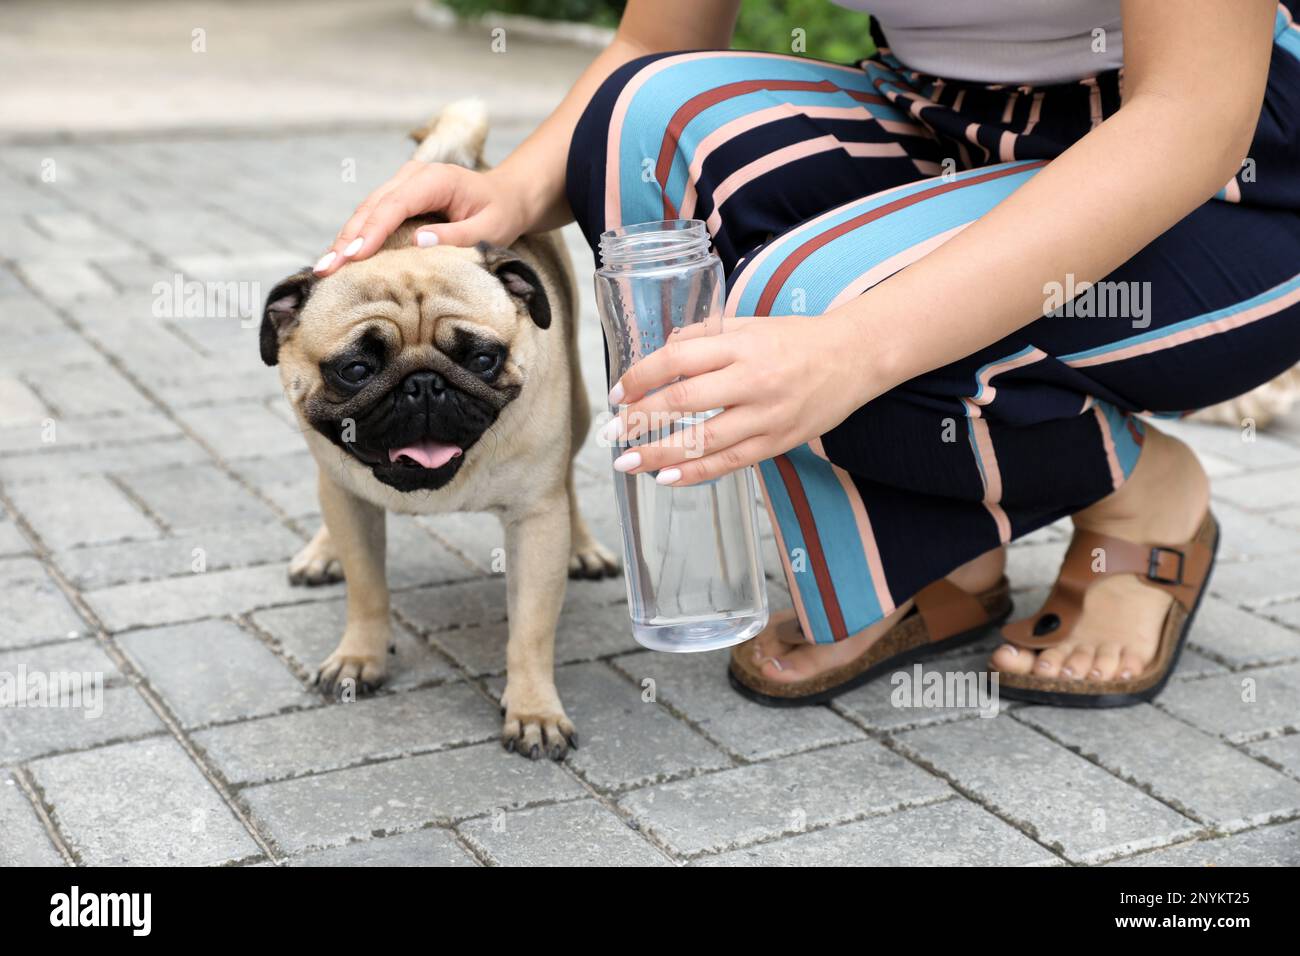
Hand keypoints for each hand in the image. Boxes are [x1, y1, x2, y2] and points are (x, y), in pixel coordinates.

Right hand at [313, 163, 525, 275]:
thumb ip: (457, 236)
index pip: (395, 205)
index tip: (352, 256)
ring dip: (345, 240)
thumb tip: (418, 242)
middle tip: (326, 270)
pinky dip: (356, 237)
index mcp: (436, 179)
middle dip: (347, 239)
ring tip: (325, 268)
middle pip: (372, 207)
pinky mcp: (399, 197)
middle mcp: (414, 176)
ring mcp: (403, 184)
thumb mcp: (490, 230)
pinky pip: (373, 216)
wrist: (508, 195)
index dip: (371, 231)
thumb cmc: (501, 214)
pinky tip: (340, 258)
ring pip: (366, 211)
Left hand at [600, 313, 880, 485]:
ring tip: (627, 463)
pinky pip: (729, 462)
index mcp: (741, 345)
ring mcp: (766, 415)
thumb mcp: (748, 325)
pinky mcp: (777, 442)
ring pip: (703, 441)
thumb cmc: (794, 339)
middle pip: (684, 402)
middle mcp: (752, 380)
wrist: (853, 358)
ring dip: (658, 454)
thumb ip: (704, 336)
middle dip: (640, 420)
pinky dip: (694, 472)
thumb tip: (660, 354)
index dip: (640, 378)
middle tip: (611, 433)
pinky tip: (665, 477)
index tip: (617, 393)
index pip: (677, 360)